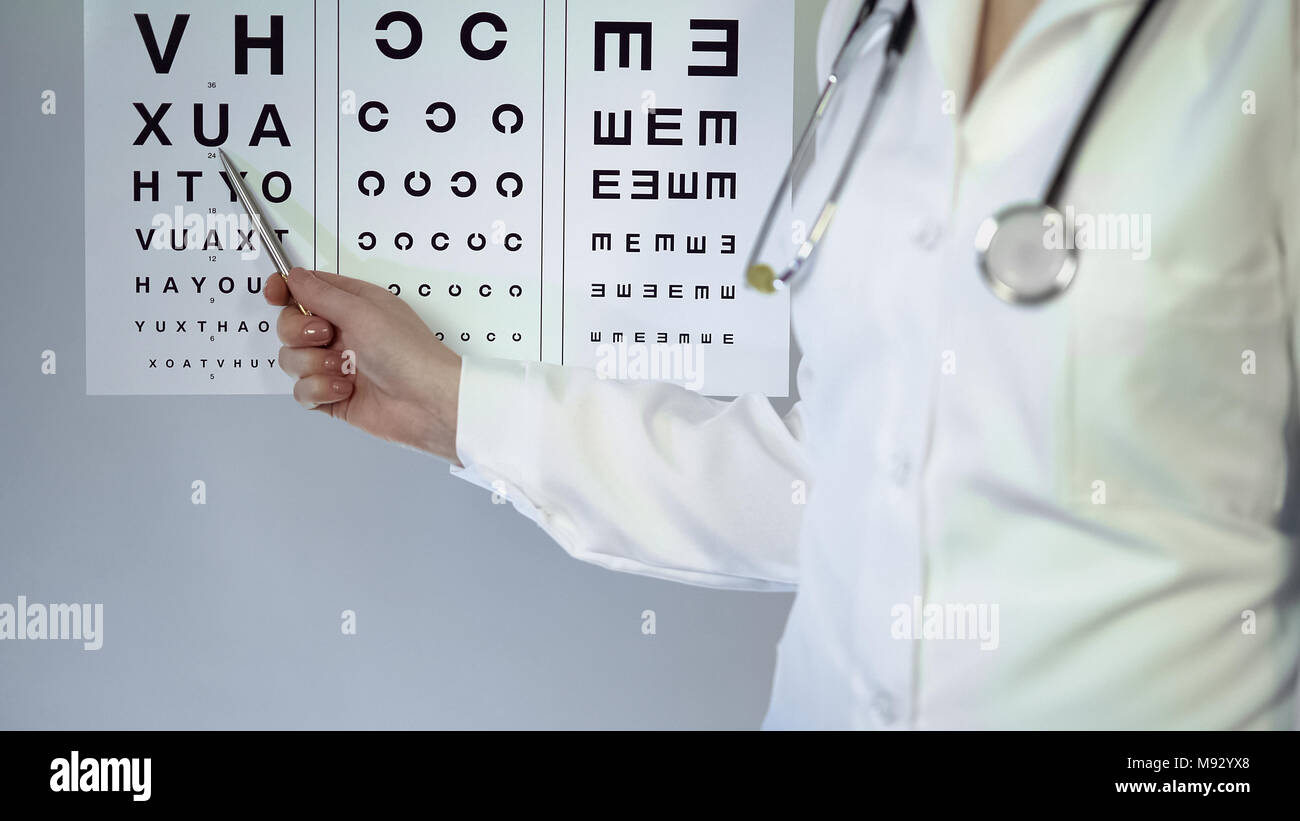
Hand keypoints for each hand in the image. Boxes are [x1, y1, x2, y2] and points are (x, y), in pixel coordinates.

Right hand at [265, 267, 462, 464]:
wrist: (427, 403)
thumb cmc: (409, 354)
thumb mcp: (362, 311)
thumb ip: (321, 294)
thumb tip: (294, 276)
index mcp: (353, 305)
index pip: (306, 290)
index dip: (285, 290)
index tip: (275, 294)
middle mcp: (342, 333)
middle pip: (290, 326)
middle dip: (299, 333)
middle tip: (326, 337)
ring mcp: (336, 365)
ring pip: (292, 360)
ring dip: (313, 366)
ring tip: (345, 370)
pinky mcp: (333, 396)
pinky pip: (301, 391)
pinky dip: (319, 391)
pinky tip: (345, 390)